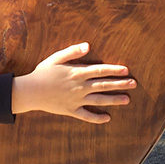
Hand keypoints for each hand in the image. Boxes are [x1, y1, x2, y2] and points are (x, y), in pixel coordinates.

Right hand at [11, 42, 135, 123]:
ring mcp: (76, 100)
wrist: (30, 92)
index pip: (100, 70)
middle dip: (120, 84)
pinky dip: (97, 118)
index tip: (126, 70)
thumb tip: (88, 45)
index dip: (114, 70)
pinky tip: (107, 118)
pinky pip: (86, 116)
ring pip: (99, 100)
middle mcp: (79, 87)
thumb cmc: (43, 72)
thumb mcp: (56, 58)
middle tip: (134, 84)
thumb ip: (73, 51)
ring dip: (114, 100)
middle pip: (103, 85)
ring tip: (127, 100)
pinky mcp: (71, 110)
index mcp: (77, 73)